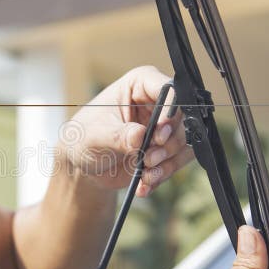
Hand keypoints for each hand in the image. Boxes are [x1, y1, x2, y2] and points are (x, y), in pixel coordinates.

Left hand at [61, 66, 191, 196]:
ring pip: (184, 142)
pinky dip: (163, 174)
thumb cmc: (84, 139)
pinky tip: (144, 183)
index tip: (159, 134)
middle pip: (182, 119)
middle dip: (167, 144)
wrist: (84, 165)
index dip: (169, 111)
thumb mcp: (95, 136)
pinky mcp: (167, 149)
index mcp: (139, 85)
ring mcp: (164, 127)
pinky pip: (179, 162)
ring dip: (166, 162)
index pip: (168, 89)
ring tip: (145, 173)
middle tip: (147, 158)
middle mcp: (157, 102)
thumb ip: (118, 135)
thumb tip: (139, 136)